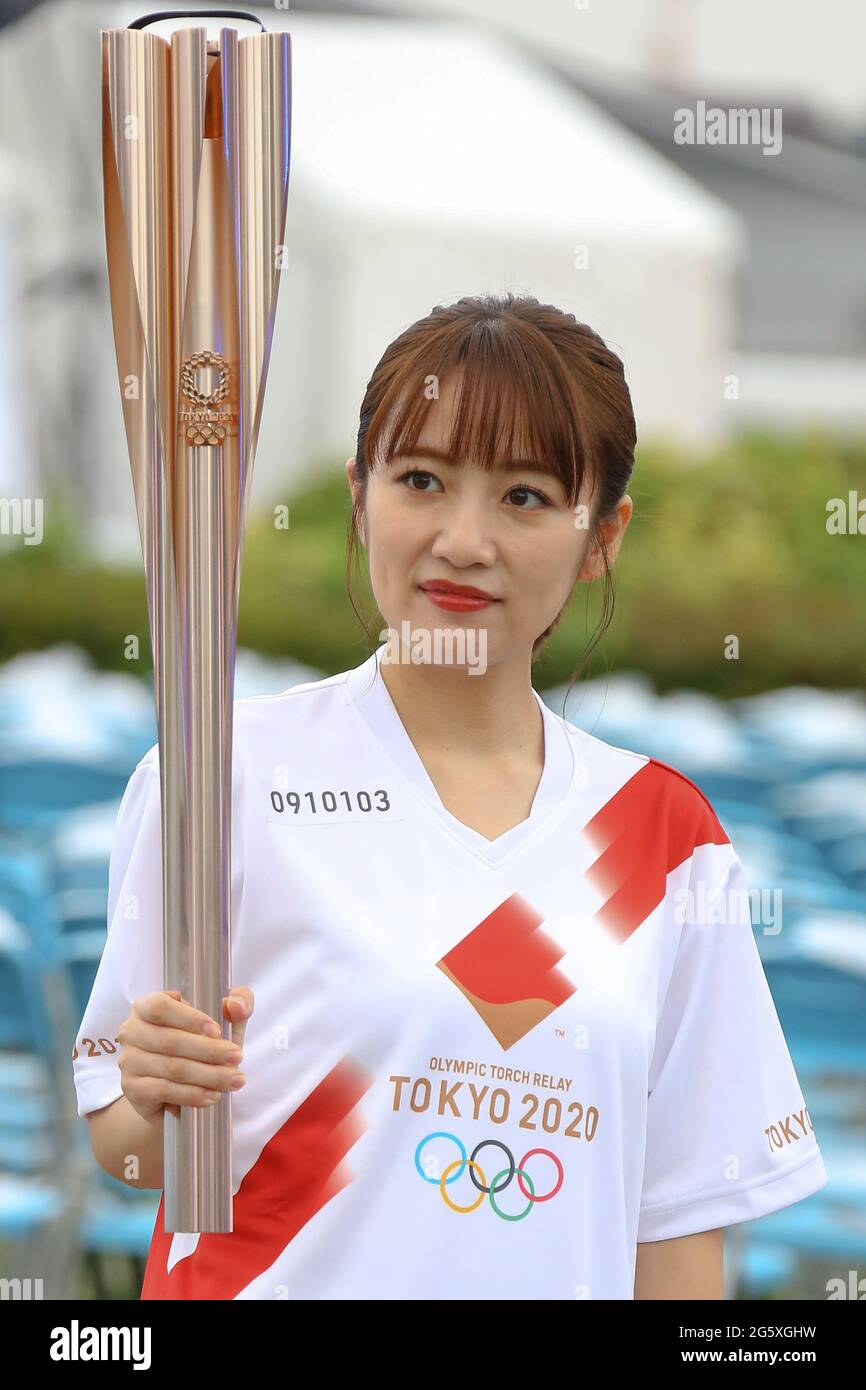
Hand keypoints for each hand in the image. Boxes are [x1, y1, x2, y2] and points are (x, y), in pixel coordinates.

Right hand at [117, 985, 254, 1122]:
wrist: (175, 1089)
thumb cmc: (200, 1045)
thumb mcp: (223, 1020)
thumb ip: (238, 1002)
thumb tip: (235, 1004)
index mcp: (146, 1006)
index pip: (160, 1007)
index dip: (189, 1018)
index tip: (217, 1030)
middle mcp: (131, 1032)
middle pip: (170, 1041)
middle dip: (210, 1051)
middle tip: (238, 1058)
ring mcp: (129, 1062)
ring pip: (172, 1068)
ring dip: (208, 1075)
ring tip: (234, 1080)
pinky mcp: (132, 1089)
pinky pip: (164, 1091)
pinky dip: (192, 1094)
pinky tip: (213, 1096)